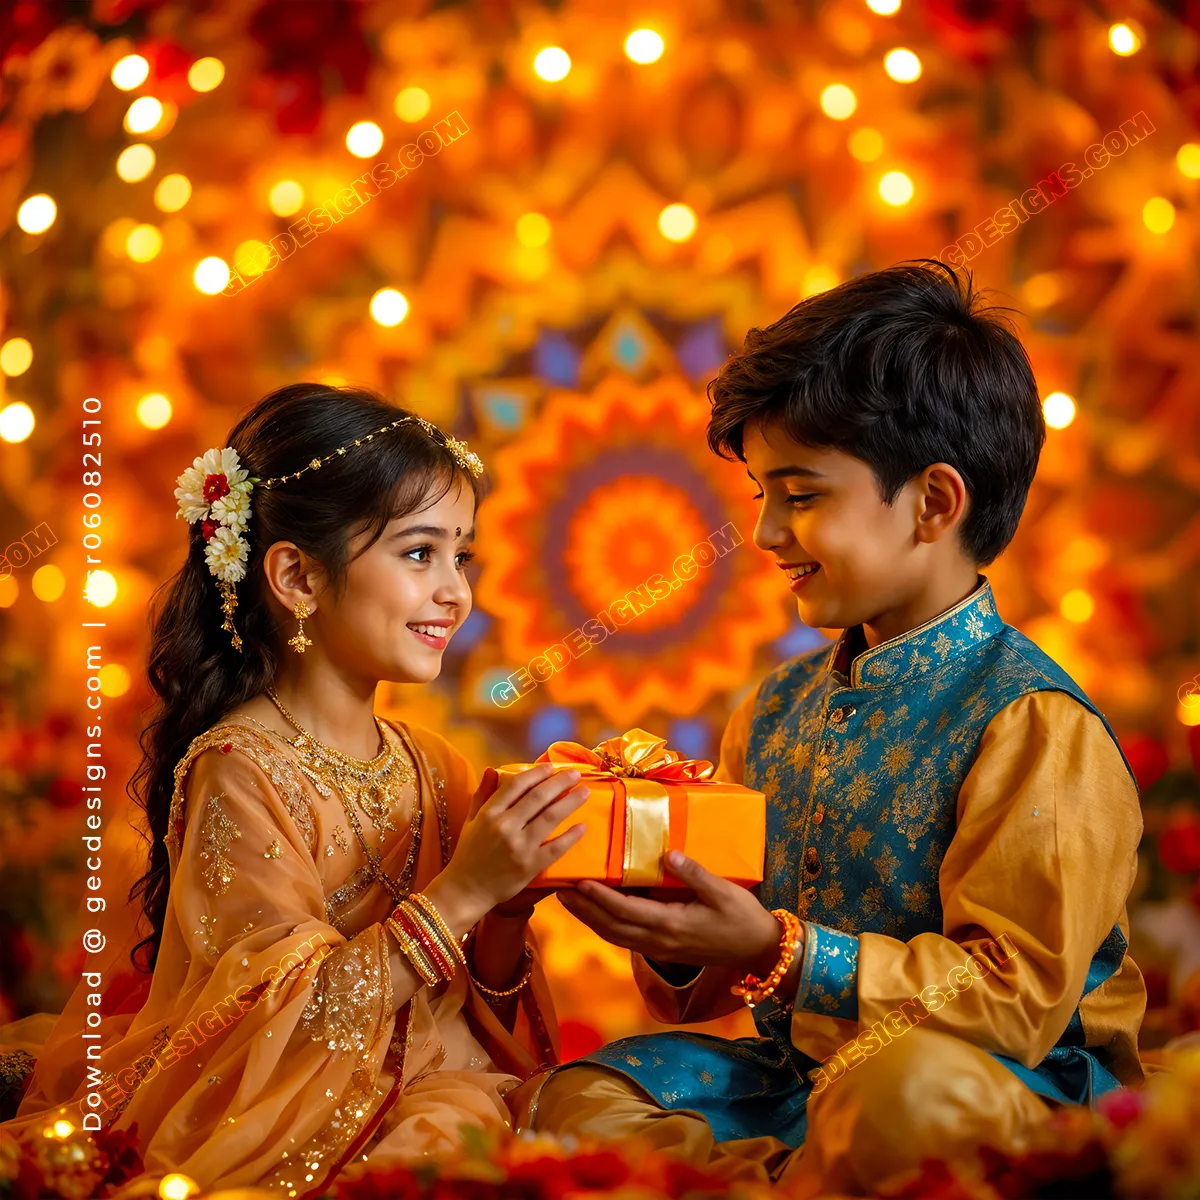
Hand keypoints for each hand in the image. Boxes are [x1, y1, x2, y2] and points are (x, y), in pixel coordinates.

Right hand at [428, 763, 587, 934]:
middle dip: (560, 782)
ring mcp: (519, 847)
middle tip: (576, 774)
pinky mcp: (530, 866)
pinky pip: (555, 848)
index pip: (517, 785)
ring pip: (550, 817)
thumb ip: (482, 795)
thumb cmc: (468, 854)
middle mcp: (505, 826)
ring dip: (571, 802)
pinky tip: (582, 826)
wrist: (465, 890)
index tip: (551, 767)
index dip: (536, 773)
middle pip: (538, 797)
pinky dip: (570, 836)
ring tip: (585, 792)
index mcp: (489, 813)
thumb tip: (492, 770)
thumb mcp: (471, 821)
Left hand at [558, 850, 783, 973]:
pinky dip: (605, 923)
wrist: (757, 951)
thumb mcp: (723, 891)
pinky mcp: (661, 949)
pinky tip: (596, 910)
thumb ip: (694, 874)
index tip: (579, 882)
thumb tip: (668, 855)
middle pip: (610, 926)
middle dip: (582, 909)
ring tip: (568, 898)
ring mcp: (658, 948)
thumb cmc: (743, 918)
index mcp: (671, 925)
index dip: (599, 898)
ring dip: (589, 917)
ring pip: (614, 934)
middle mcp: (658, 940)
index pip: (626, 911)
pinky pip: (625, 937)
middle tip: (558, 889)